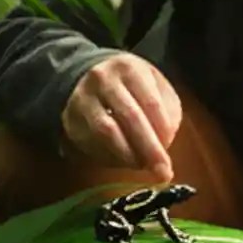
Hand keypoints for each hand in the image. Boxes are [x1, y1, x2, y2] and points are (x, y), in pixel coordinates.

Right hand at [61, 53, 181, 181]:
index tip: (172, 152)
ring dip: (128, 155)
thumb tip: (164, 142)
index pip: (151, 102)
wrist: (87, 74)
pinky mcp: (70, 118)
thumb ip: (166, 110)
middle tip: (162, 173)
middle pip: (129, 117)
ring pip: (106, 132)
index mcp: (130, 68)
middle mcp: (103, 79)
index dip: (163, 132)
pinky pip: (91, 143)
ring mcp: (83, 98)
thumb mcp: (154, 85)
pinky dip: (110, 158)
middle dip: (148, 149)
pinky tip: (123, 162)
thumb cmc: (131, 84)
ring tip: (142, 166)